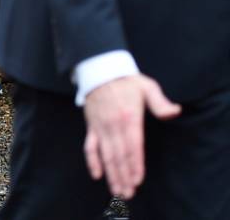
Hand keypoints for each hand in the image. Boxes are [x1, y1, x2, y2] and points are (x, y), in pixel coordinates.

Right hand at [83, 74, 180, 198]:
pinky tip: (97, 174)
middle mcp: (114, 125)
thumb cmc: (126, 80)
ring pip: (106, 155)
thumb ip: (160, 102)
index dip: (135, 164)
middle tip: (128, 193)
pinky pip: (89, 146)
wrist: (99, 70)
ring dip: (111, 174)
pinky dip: (92, 161)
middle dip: (123, 176)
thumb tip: (174, 112)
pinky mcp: (91, 126)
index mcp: (129, 117)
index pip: (133, 146)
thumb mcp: (147, 87)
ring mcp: (101, 127)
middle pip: (119, 155)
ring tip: (117, 190)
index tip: (137, 180)